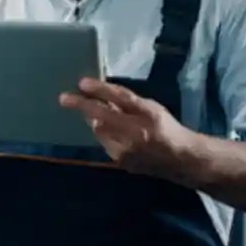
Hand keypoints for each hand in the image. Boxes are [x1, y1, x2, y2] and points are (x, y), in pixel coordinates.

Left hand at [59, 78, 197, 178]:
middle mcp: (136, 134)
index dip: (100, 90)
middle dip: (83, 107)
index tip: (81, 83)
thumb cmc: (165, 126)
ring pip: (99, 131)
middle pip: (102, 117)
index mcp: (146, 116)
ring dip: (93, 120)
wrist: (180, 158)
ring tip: (94, 113)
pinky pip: (104, 143)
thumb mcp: (151, 107)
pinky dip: (103, 134)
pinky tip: (109, 131)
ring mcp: (127, 151)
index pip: (120, 99)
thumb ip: (127, 101)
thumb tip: (101, 94)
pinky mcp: (121, 162)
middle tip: (66, 99)